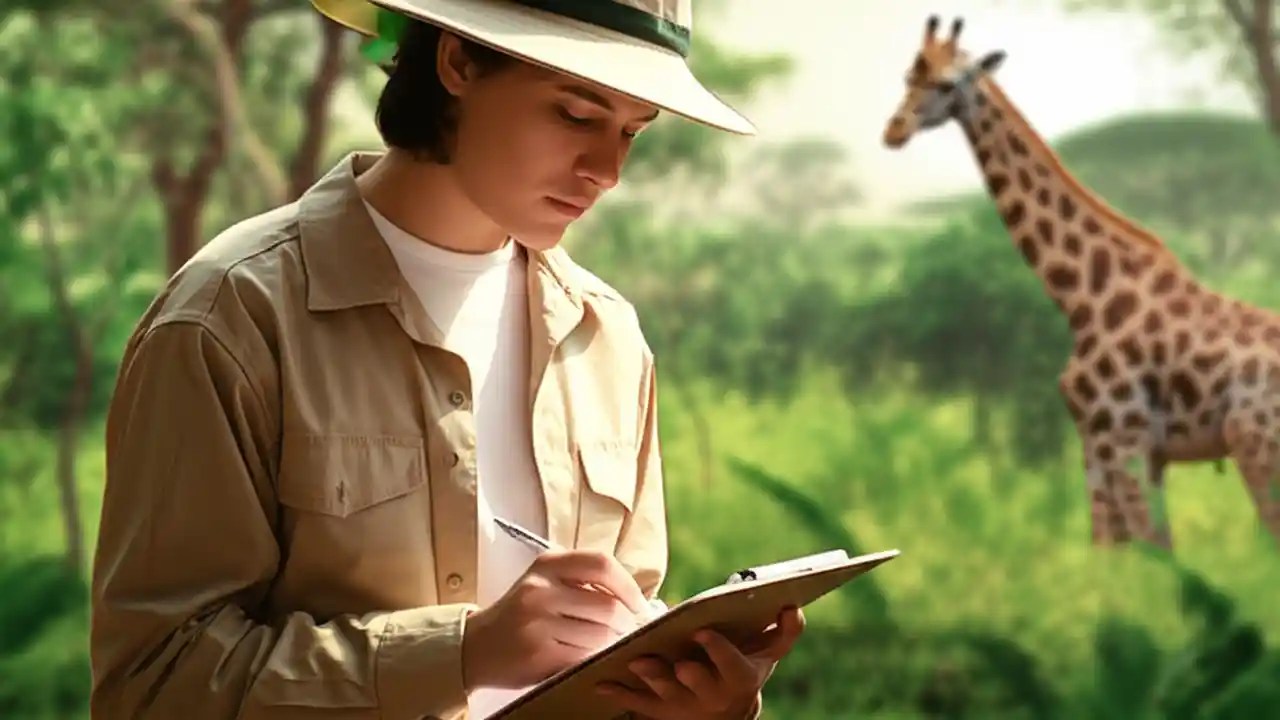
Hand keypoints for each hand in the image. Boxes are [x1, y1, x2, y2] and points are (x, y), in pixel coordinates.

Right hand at [461, 549, 649, 689]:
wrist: (477, 646)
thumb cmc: (522, 614)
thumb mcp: (546, 583)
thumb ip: (584, 582)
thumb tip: (638, 600)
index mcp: (548, 564)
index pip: (602, 564)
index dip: (629, 586)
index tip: (638, 604)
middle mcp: (541, 588)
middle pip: (608, 605)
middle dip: (627, 623)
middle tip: (627, 631)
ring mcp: (538, 621)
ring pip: (600, 635)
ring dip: (611, 643)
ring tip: (604, 644)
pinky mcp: (538, 653)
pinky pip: (584, 656)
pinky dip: (593, 658)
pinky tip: (585, 656)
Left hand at [595, 606, 805, 718]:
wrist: (724, 713)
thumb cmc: (746, 668)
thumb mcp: (768, 654)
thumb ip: (786, 631)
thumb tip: (793, 605)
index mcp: (740, 679)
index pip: (733, 668)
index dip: (719, 652)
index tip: (703, 632)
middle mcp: (712, 696)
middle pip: (697, 685)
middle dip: (685, 673)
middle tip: (674, 659)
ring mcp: (683, 706)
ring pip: (665, 695)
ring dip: (650, 678)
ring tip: (634, 659)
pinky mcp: (659, 711)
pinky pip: (636, 704)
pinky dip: (618, 693)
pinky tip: (602, 682)